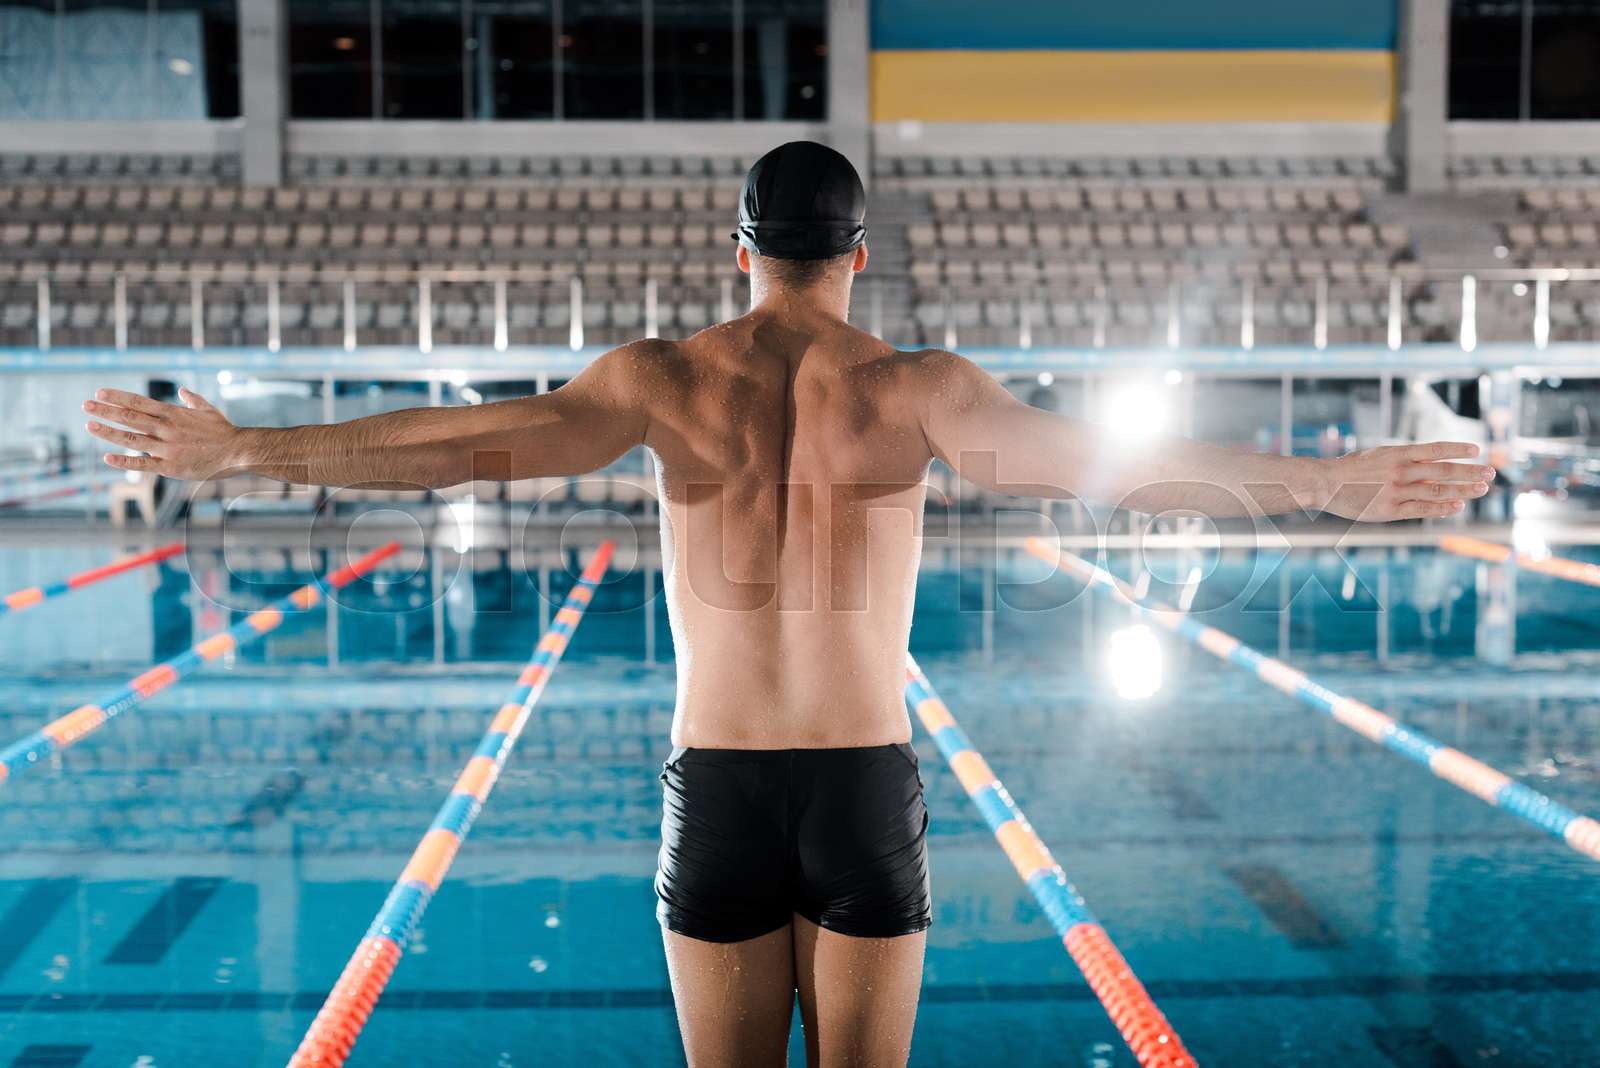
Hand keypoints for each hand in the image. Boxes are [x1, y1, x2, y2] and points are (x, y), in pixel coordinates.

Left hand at [83, 387, 241, 480]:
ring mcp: (167, 447)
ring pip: (131, 438)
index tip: (100, 393)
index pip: (139, 402)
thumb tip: (182, 390)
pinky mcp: (171, 466)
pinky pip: (143, 464)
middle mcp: (166, 428)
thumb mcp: (208, 410)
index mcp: (173, 414)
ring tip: (89, 426)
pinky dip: (124, 461)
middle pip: (129, 417)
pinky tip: (107, 458)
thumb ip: (192, 400)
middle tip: (86, 406)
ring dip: (108, 432)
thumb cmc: (224, 431)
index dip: (118, 397)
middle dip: (105, 411)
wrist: (239, 452)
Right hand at [1320, 441, 1494, 520]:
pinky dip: (1442, 507)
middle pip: (1444, 470)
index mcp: (1397, 454)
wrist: (1324, 483)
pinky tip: (1458, 505)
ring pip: (1438, 490)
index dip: (1458, 449)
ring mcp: (1396, 492)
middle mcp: (1400, 471)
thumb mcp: (1377, 455)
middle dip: (1470, 472)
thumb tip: (1430, 460)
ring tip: (1482, 490)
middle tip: (1490, 473)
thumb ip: (1402, 458)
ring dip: (1463, 490)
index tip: (1477, 449)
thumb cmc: (1350, 468)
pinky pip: (1422, 509)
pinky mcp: (1390, 510)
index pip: (1436, 448)